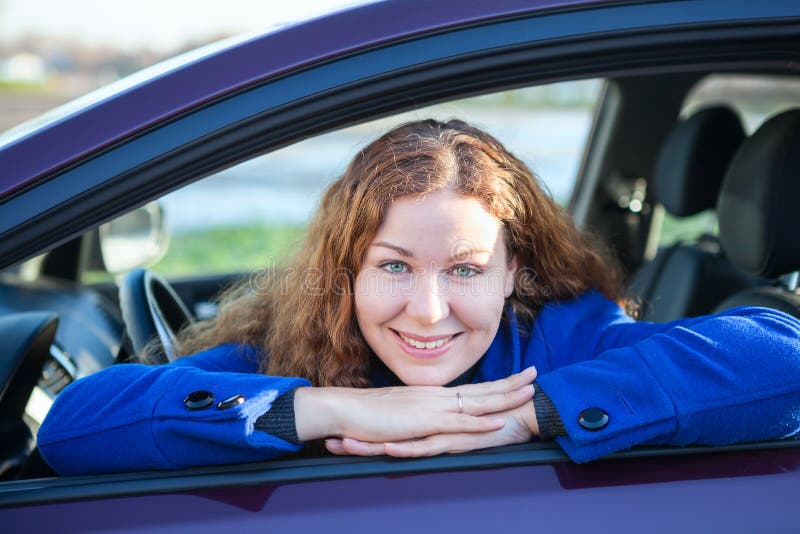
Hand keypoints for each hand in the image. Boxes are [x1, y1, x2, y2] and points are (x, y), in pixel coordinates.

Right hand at [295, 366, 536, 443]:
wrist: (345, 409)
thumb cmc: (367, 413)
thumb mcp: (399, 413)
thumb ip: (416, 414)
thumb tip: (427, 419)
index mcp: (432, 394)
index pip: (472, 387)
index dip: (496, 383)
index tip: (517, 377)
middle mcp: (437, 396)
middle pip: (482, 389)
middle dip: (510, 383)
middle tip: (535, 375)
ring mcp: (432, 407)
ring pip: (477, 402)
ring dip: (505, 398)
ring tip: (530, 392)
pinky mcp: (424, 422)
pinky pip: (459, 423)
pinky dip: (482, 423)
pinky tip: (500, 421)